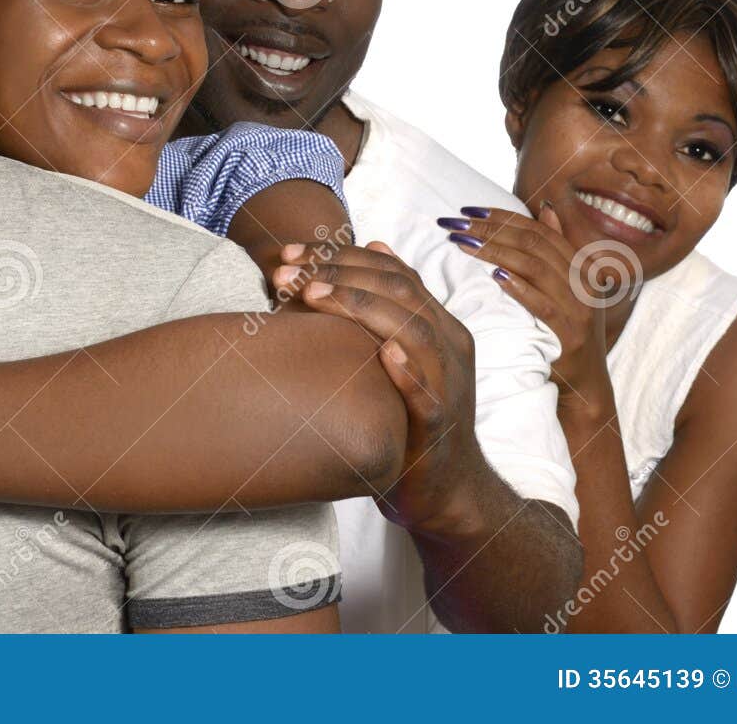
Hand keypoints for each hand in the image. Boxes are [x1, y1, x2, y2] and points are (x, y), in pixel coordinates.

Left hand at [274, 241, 492, 536]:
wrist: (448, 490)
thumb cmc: (411, 419)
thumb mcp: (400, 355)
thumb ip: (388, 306)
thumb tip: (374, 246)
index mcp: (436, 323)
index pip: (391, 272)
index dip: (341, 256)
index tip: (290, 253)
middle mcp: (448, 344)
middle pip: (399, 291)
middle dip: (339, 274)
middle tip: (287, 271)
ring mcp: (449, 383)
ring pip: (414, 331)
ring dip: (363, 307)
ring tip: (315, 295)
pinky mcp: (442, 425)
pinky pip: (430, 395)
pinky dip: (410, 372)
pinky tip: (385, 355)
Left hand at [444, 205, 608, 392]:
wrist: (585, 383)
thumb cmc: (566, 331)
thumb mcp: (566, 286)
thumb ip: (555, 249)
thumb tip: (545, 208)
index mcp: (581, 265)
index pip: (539, 230)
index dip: (504, 217)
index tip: (470, 210)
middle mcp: (584, 280)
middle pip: (533, 243)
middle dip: (491, 230)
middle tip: (457, 223)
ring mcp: (580, 307)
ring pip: (535, 267)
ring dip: (495, 252)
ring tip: (463, 244)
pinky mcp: (571, 333)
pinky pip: (544, 304)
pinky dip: (519, 287)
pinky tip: (495, 276)